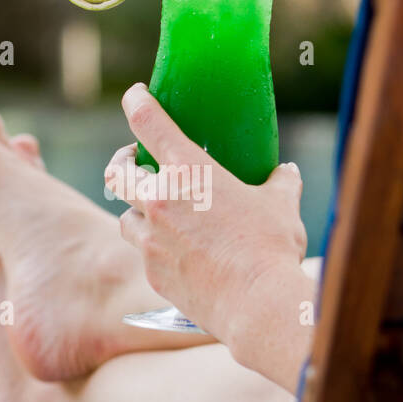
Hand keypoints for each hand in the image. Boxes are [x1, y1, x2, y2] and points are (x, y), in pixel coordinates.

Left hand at [105, 85, 310, 386]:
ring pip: (124, 218)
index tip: (135, 96)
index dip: (137, 102)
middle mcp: (159, 201)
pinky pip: (144, 253)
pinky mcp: (153, 272)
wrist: (257, 305)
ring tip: (155, 212)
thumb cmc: (271, 248)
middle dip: (122, 163)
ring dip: (135, 211)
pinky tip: (177, 252)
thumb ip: (280, 182)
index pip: (149, 123)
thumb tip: (285, 173)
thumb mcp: (282, 204)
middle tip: (135, 162)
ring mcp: (151, 240)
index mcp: (188, 171)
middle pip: (117, 173)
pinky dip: (154, 248)